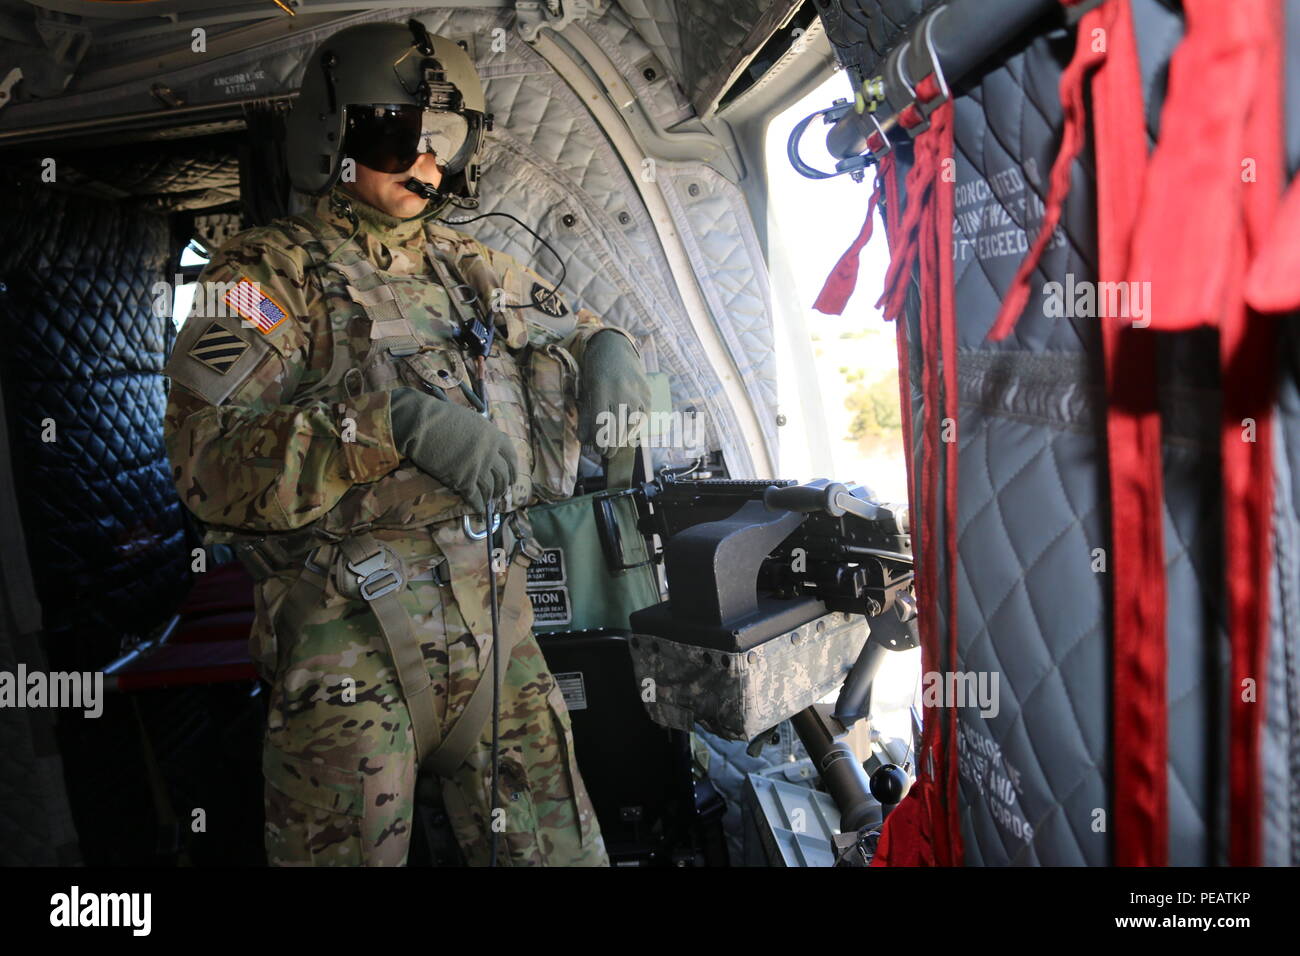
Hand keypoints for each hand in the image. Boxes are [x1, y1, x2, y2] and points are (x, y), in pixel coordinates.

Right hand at [388, 388, 516, 511]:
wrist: (422, 424)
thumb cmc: (442, 417)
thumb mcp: (472, 421)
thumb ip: (483, 436)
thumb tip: (486, 447)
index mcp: (494, 436)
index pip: (511, 456)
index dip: (513, 469)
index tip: (513, 478)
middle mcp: (490, 453)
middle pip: (503, 475)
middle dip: (503, 486)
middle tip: (500, 492)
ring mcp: (477, 468)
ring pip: (490, 488)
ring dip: (490, 496)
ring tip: (489, 500)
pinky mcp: (462, 480)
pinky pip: (474, 497)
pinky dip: (477, 504)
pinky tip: (478, 508)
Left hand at [578, 330, 650, 456]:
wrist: (614, 347)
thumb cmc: (595, 371)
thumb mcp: (586, 391)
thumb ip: (586, 416)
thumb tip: (584, 441)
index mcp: (600, 390)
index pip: (601, 425)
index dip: (600, 443)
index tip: (598, 450)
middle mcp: (620, 391)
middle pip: (617, 429)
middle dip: (611, 446)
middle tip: (607, 453)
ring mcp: (635, 392)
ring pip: (631, 426)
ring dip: (623, 440)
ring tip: (616, 444)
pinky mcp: (646, 393)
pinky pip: (643, 417)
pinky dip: (636, 428)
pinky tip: (628, 433)